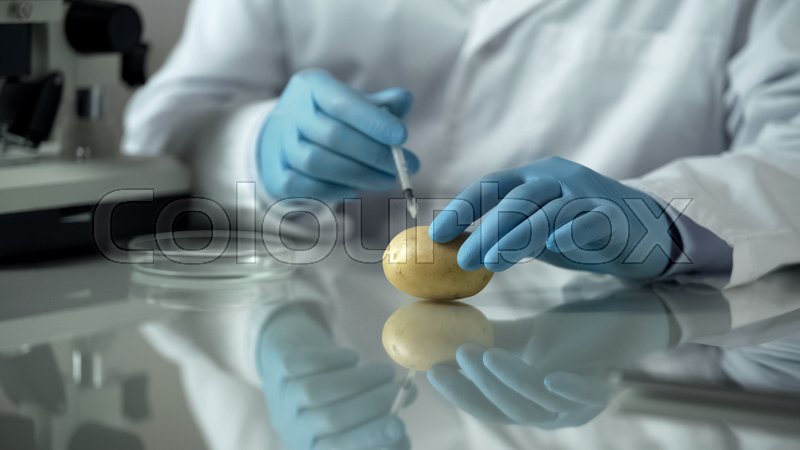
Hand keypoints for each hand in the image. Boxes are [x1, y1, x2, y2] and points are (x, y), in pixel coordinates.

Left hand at [257, 307, 411, 449]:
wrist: (293, 357)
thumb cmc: (337, 397)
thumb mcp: (355, 420)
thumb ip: (378, 430)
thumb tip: (401, 437)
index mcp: (311, 447)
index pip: (337, 449)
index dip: (368, 438)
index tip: (400, 426)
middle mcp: (292, 428)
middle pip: (330, 420)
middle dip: (372, 405)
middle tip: (403, 391)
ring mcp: (281, 396)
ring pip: (317, 391)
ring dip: (360, 380)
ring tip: (387, 372)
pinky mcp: (278, 364)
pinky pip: (304, 363)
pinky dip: (334, 359)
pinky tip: (354, 358)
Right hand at [258, 68, 419, 200]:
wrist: (285, 137)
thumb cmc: (332, 117)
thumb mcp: (355, 103)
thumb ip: (380, 104)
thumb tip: (404, 100)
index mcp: (311, 86)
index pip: (342, 103)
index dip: (373, 121)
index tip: (402, 137)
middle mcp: (290, 111)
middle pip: (333, 136)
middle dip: (374, 154)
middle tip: (404, 166)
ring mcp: (279, 144)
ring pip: (318, 163)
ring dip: (359, 175)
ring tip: (387, 179)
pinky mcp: (277, 175)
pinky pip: (307, 187)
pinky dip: (336, 190)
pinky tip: (357, 187)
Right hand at [427, 290, 672, 427]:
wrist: (628, 317)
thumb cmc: (576, 329)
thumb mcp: (528, 334)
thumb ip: (493, 340)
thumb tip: (444, 329)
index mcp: (533, 405)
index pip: (490, 408)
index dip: (461, 395)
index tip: (433, 373)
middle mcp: (554, 414)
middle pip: (509, 412)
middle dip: (477, 389)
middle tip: (453, 359)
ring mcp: (580, 406)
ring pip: (538, 403)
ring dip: (507, 382)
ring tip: (481, 353)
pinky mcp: (605, 389)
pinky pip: (584, 395)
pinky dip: (567, 388)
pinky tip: (549, 375)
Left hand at [429, 157, 681, 278]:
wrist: (643, 230)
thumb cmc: (579, 229)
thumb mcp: (536, 227)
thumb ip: (504, 231)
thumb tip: (457, 247)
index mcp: (534, 176)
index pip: (492, 185)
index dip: (463, 206)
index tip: (438, 233)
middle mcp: (558, 178)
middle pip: (518, 199)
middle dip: (486, 227)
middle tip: (463, 258)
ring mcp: (587, 194)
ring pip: (547, 211)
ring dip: (516, 237)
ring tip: (491, 263)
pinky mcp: (613, 216)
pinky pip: (587, 222)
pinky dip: (567, 233)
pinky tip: (547, 249)